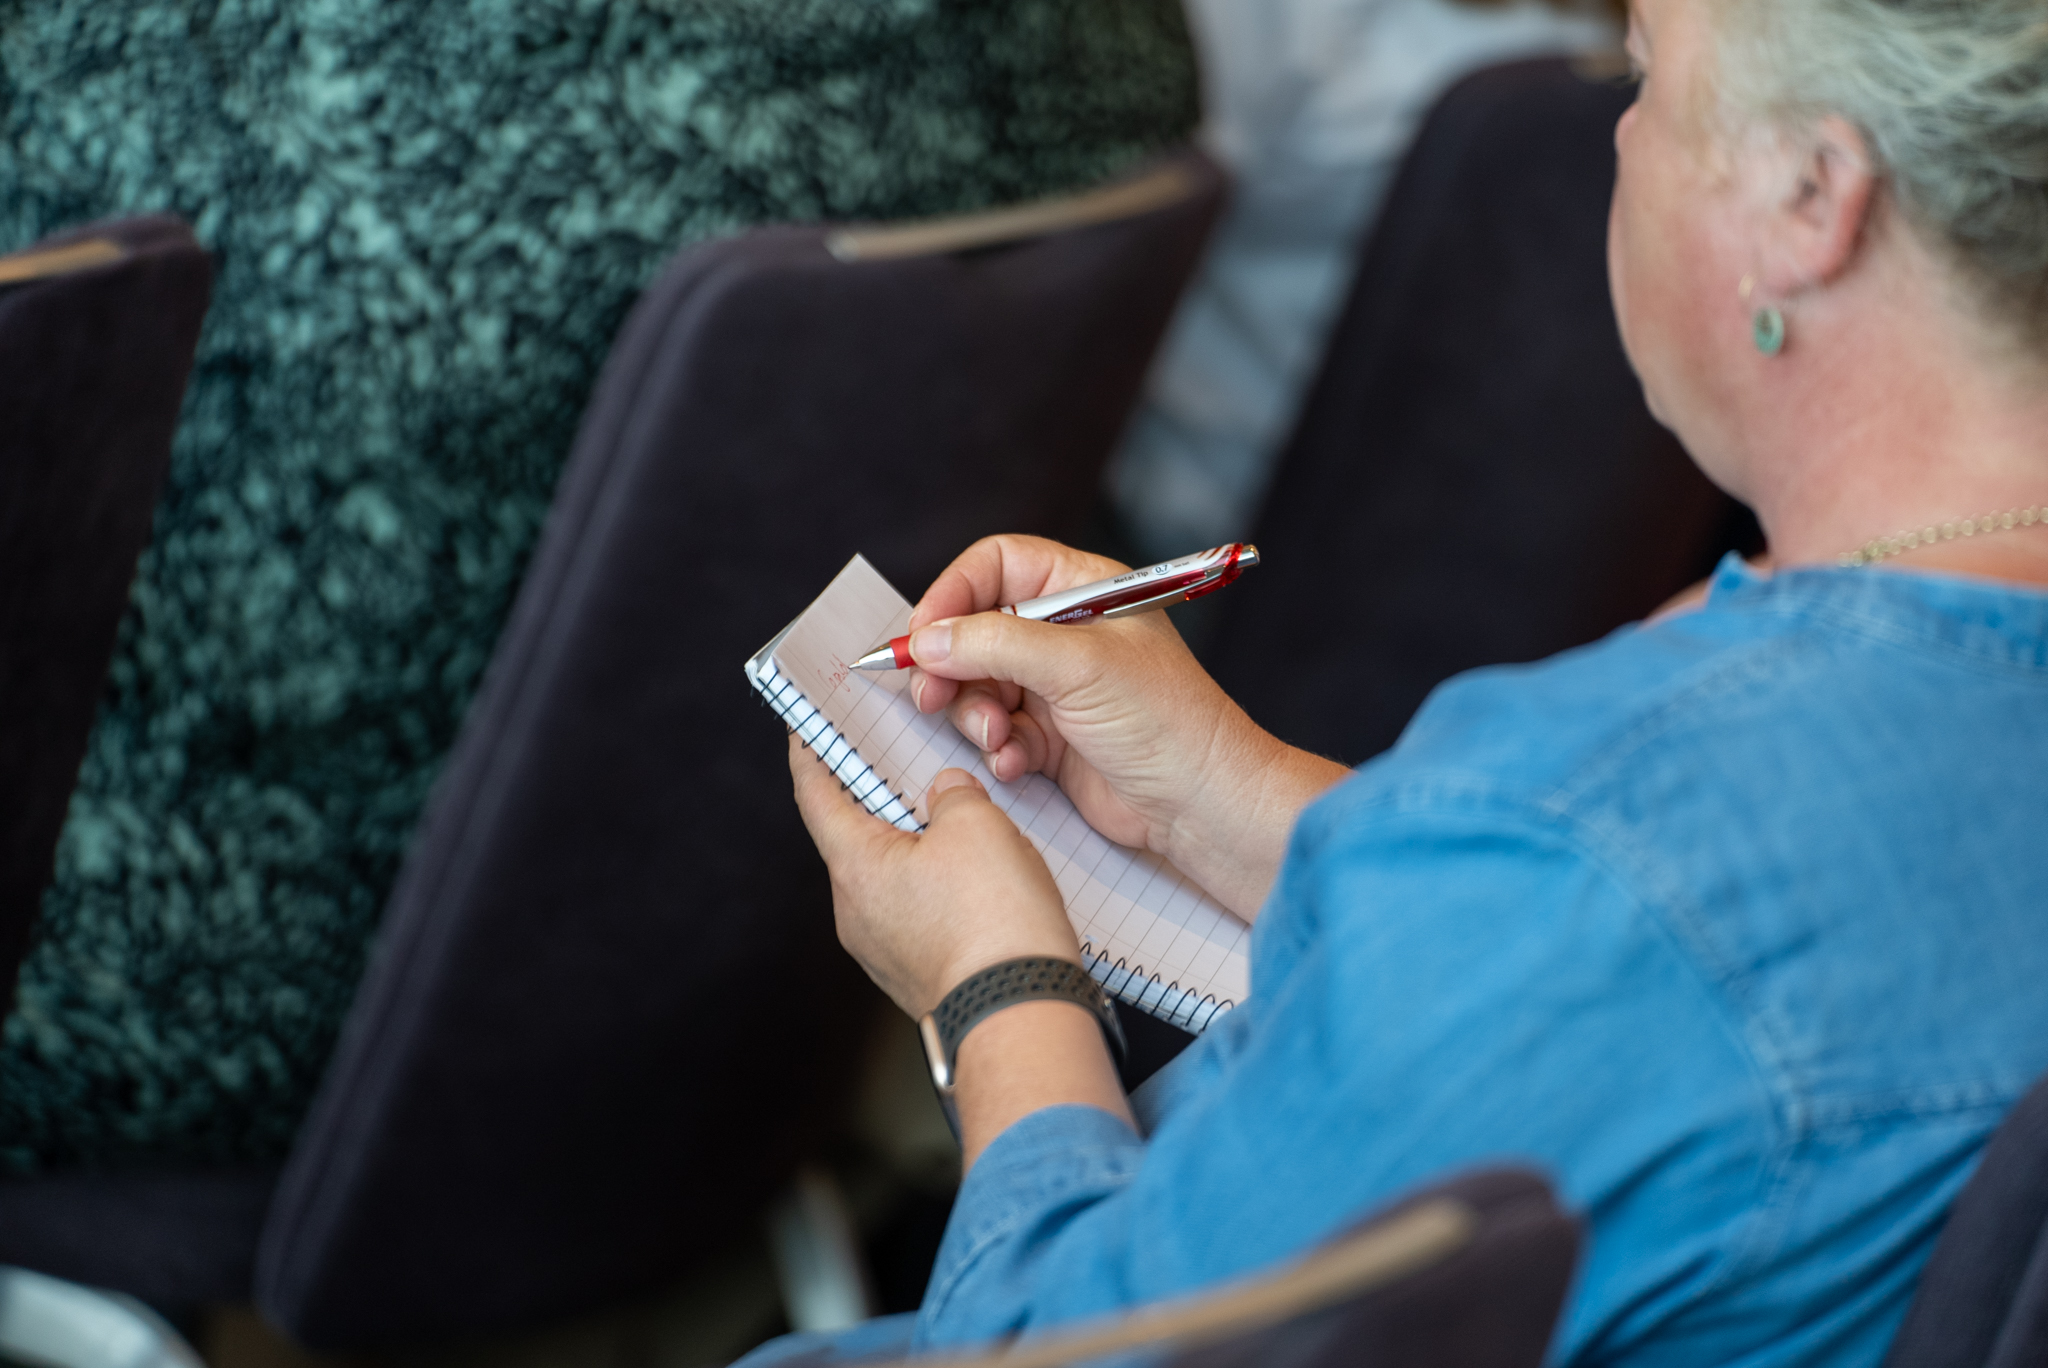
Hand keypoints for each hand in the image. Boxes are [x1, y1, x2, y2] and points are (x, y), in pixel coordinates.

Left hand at [788, 735, 1079, 1016]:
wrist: (1022, 1016)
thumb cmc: (993, 922)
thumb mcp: (978, 826)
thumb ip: (954, 794)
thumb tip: (947, 794)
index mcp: (855, 866)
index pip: (814, 795)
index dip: (808, 754)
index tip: (803, 728)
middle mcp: (856, 913)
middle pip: (858, 838)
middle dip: (883, 802)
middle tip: (905, 764)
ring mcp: (884, 951)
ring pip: (895, 879)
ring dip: (922, 849)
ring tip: (966, 825)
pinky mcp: (917, 975)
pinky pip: (920, 916)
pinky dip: (942, 889)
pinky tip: (985, 882)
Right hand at [902, 536, 1346, 918]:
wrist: (1202, 804)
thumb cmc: (1165, 719)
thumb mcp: (1076, 665)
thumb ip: (994, 644)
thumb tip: (926, 640)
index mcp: (1081, 590)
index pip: (995, 565)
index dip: (953, 594)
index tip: (923, 635)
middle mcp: (1065, 633)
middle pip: (975, 629)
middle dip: (951, 666)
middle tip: (931, 696)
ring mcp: (1056, 688)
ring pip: (978, 687)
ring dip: (975, 715)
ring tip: (996, 739)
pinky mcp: (1051, 739)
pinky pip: (997, 733)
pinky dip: (998, 749)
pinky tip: (1015, 765)